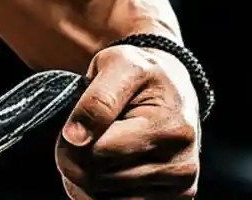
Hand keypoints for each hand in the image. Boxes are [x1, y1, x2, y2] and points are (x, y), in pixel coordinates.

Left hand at [56, 46, 200, 198]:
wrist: (174, 86)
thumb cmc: (140, 73)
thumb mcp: (117, 65)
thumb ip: (97, 100)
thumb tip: (75, 138)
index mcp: (168, 126)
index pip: (99, 152)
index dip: (71, 143)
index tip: (70, 128)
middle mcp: (181, 161)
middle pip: (99, 178)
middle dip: (76, 160)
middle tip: (79, 139)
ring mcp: (180, 183)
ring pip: (106, 197)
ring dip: (87, 178)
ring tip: (94, 151)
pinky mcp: (178, 197)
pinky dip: (103, 192)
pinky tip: (106, 168)